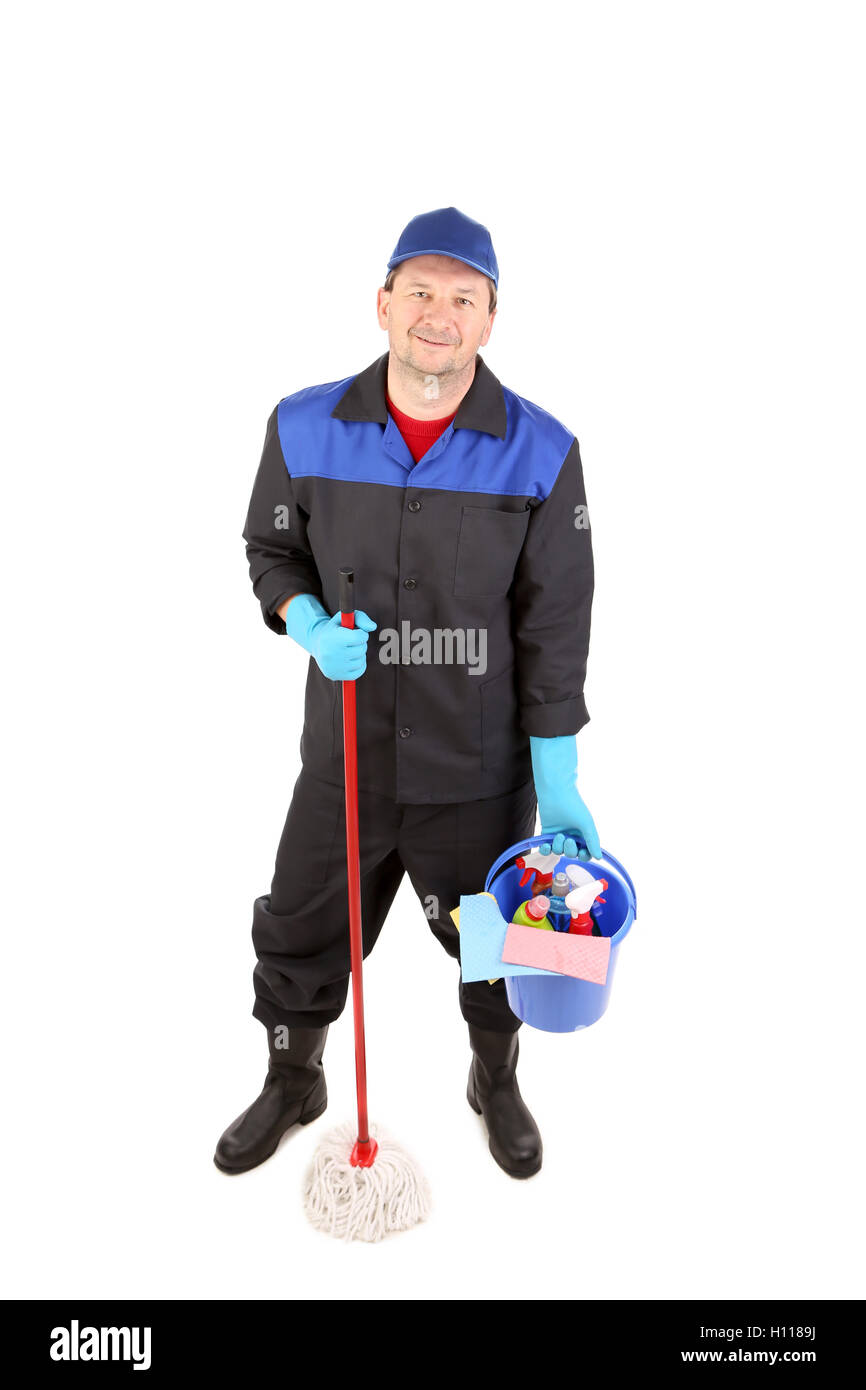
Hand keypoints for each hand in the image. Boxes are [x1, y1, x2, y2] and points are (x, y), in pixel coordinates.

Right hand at [310, 609, 376, 681]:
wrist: (317, 645)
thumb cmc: (335, 629)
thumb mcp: (344, 618)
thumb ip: (361, 618)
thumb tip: (373, 627)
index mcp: (332, 638)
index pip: (358, 637)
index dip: (362, 634)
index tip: (357, 632)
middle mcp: (331, 654)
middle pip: (361, 649)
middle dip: (361, 644)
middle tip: (352, 641)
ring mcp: (333, 667)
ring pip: (361, 661)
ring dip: (360, 654)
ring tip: (351, 649)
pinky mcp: (335, 676)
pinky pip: (359, 671)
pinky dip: (359, 665)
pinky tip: (352, 659)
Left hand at [529, 734, 601, 860]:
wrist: (556, 792)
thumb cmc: (573, 805)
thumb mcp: (587, 824)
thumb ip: (593, 841)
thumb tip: (599, 857)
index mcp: (583, 834)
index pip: (585, 852)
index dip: (584, 855)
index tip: (582, 852)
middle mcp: (571, 835)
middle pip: (571, 853)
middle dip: (570, 849)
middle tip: (568, 839)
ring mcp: (559, 835)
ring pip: (558, 851)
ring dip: (558, 846)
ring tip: (558, 835)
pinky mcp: (547, 833)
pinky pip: (546, 848)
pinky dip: (545, 850)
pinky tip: (545, 846)